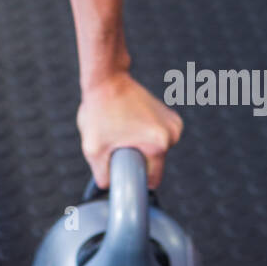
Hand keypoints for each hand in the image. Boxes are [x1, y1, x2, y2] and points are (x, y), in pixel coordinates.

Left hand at [76, 71, 182, 189]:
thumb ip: (102, 175)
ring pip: (155, 150)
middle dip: (135, 159)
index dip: (135, 179)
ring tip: (122, 130)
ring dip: (140, 146)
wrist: (107, 79)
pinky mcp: (170, 115)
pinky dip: (143, 135)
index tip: (121, 170)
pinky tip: (129, 123)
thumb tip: (109, 186)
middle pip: (154, 164)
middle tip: (117, 143)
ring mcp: (173, 123)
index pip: (152, 179)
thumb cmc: (99, 110)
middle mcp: (173, 133)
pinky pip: (156, 138)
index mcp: (159, 143)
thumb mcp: (93, 148)